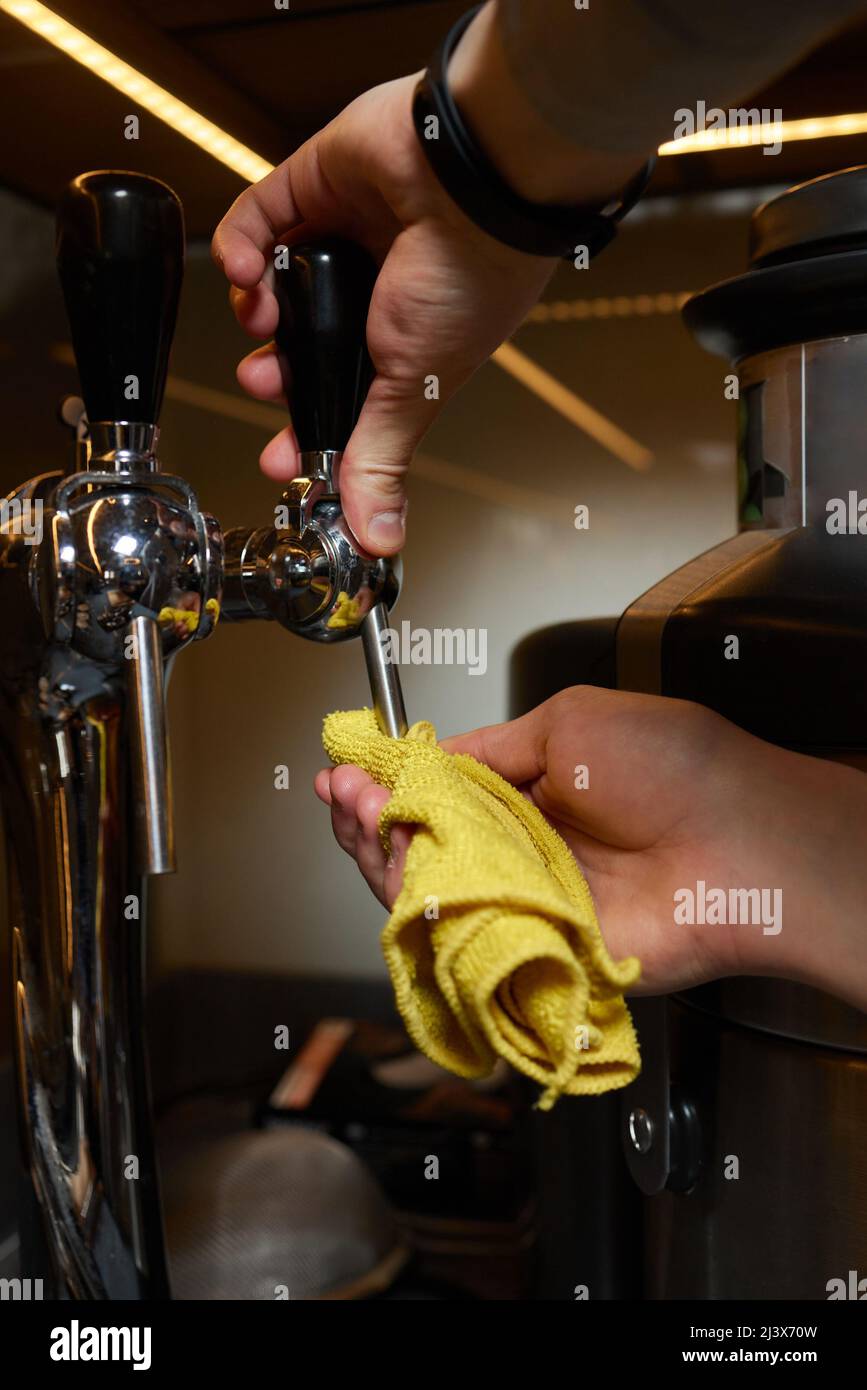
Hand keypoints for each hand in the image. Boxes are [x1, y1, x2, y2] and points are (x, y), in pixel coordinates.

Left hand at [212, 72, 556, 556]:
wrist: (471, 179)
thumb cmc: (467, 278)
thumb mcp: (416, 390)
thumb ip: (381, 459)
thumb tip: (380, 540)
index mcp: (401, 345)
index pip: (338, 398)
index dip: (302, 429)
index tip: (281, 459)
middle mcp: (369, 294)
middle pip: (295, 346)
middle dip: (272, 374)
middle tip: (264, 383)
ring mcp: (339, 240)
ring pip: (269, 285)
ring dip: (256, 310)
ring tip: (265, 318)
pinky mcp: (311, 187)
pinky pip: (254, 220)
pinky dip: (240, 248)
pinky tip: (251, 270)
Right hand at [315, 686, 866, 1005]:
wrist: (740, 846)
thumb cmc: (679, 770)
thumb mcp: (572, 720)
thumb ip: (493, 744)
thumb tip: (434, 752)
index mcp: (534, 788)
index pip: (441, 790)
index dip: (391, 780)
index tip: (351, 767)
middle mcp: (522, 846)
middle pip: (421, 842)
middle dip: (371, 814)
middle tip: (343, 790)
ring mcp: (522, 898)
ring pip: (427, 888)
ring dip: (380, 850)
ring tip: (359, 812)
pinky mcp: (527, 946)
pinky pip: (456, 932)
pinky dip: (413, 903)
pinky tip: (392, 859)